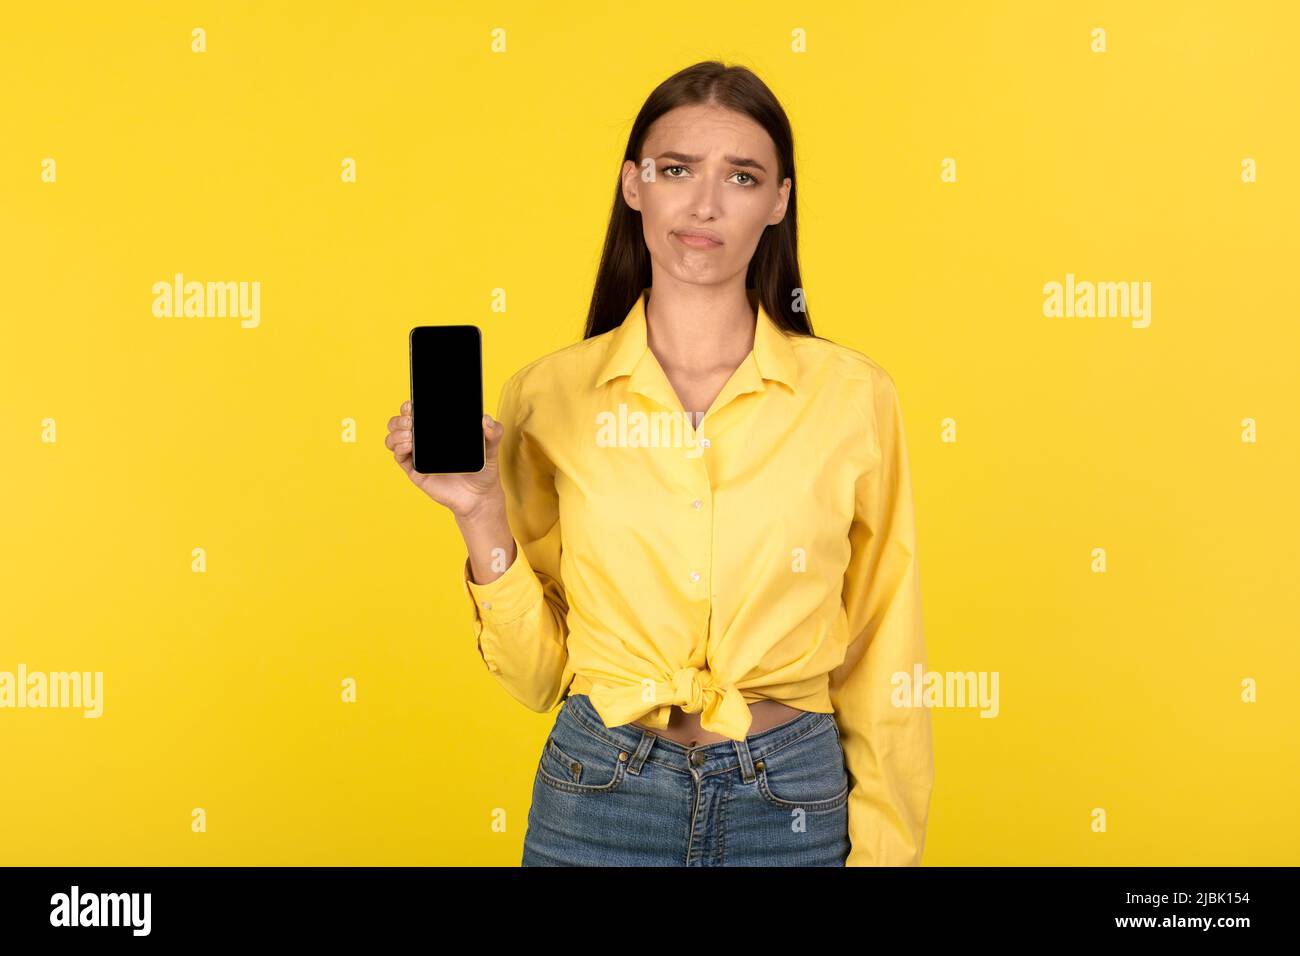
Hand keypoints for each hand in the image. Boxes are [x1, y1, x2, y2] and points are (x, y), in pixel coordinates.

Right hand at [385, 400, 505, 519]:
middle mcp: (423, 440)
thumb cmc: (482, 468)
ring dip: (397, 430)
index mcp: (437, 429)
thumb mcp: (491, 447)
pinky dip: (398, 447)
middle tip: (412, 419)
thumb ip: (494, 431)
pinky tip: (408, 445)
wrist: (479, 495)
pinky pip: (399, 456)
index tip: (413, 403)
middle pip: (399, 422)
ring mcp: (417, 455)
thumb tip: (486, 419)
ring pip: (394, 437)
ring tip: (410, 433)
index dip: (409, 405)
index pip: (416, 412)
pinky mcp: (414, 470)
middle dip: (400, 417)